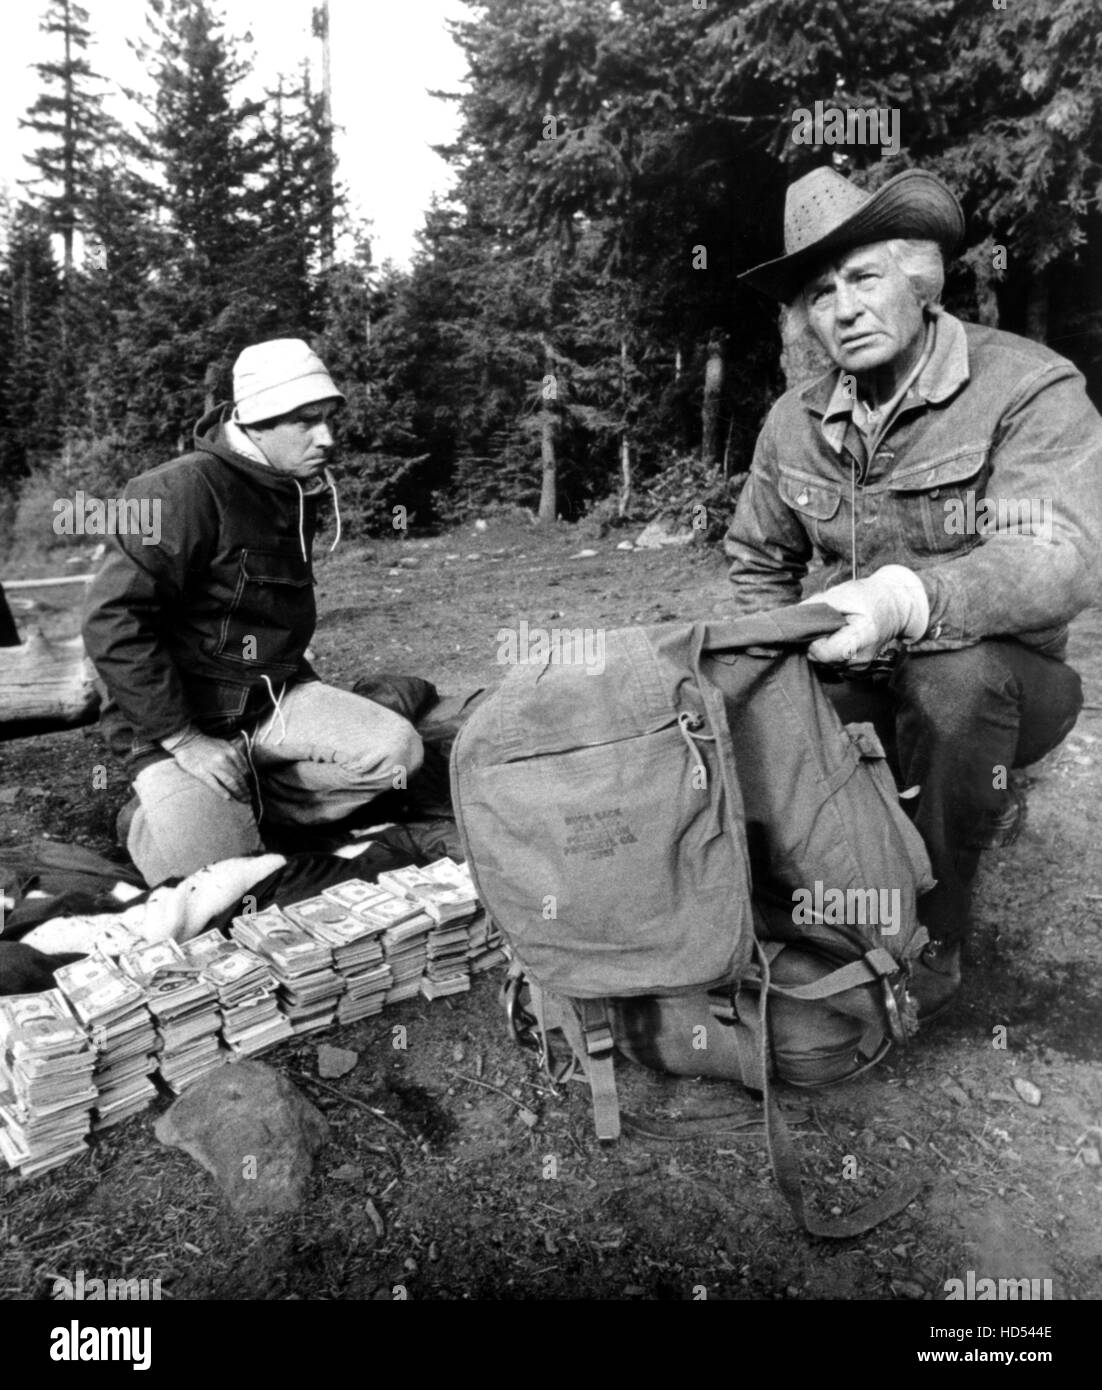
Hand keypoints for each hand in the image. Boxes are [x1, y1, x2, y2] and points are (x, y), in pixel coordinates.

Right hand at [167, 731, 250, 800]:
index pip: (245, 770)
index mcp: (232, 752)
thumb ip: (237, 756)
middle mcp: (225, 759)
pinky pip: (215, 784)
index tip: (248, 787)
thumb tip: (246, 770)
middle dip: (245, 789)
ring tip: (243, 800)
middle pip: (239, 778)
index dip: (248, 780)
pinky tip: (228, 798)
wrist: (187, 741)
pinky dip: (222, 792)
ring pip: (230, 782)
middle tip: (248, 797)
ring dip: (238, 792)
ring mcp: (213, 766)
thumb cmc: (207, 744)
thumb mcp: (225, 745)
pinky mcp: (202, 772)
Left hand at [802, 565, 929, 665]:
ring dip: (822, 648)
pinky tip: (838, 638)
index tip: (819, 626)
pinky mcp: (856, 670)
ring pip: (824, 665)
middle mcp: (862, 657)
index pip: (825, 653)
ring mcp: (860, 667)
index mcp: (863, 636)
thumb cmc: (868, 597)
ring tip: (835, 630)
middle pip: (822, 660)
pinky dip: (829, 653)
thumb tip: (793, 617)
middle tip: (826, 625)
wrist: (894, 607)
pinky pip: (831, 665)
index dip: (814, 640)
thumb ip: (816, 606)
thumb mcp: (841, 593)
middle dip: (816, 643)